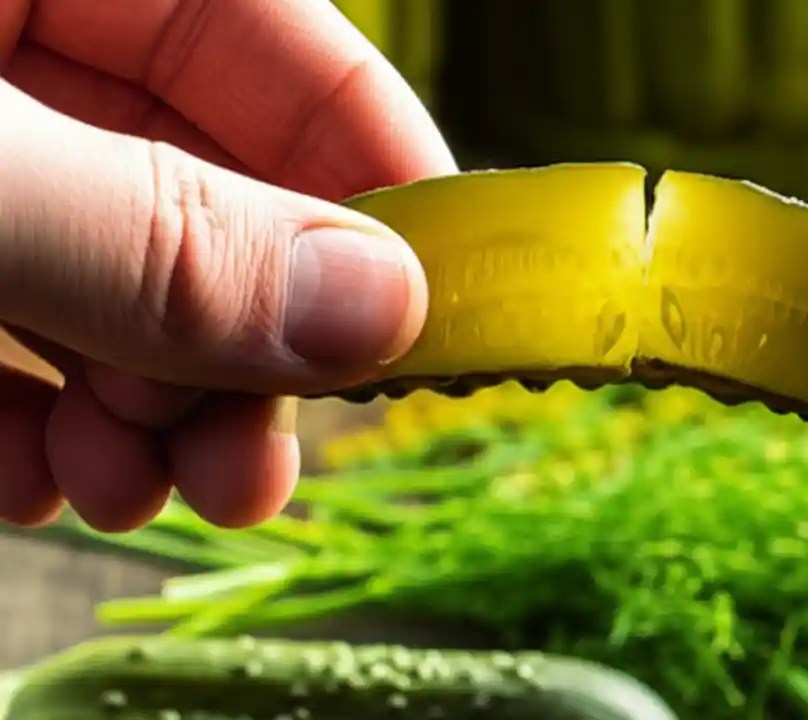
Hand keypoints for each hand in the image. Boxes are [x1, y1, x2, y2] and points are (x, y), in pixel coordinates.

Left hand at [0, 1, 451, 531]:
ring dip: (147, 409)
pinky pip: (12, 323)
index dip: (380, 180)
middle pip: (213, 190)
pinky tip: (41, 479)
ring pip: (120, 277)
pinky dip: (37, 417)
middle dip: (243, 347)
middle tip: (254, 464)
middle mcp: (27, 46)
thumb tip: (379, 306)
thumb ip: (157, 236)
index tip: (437, 320)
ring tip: (138, 491)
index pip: (287, 50)